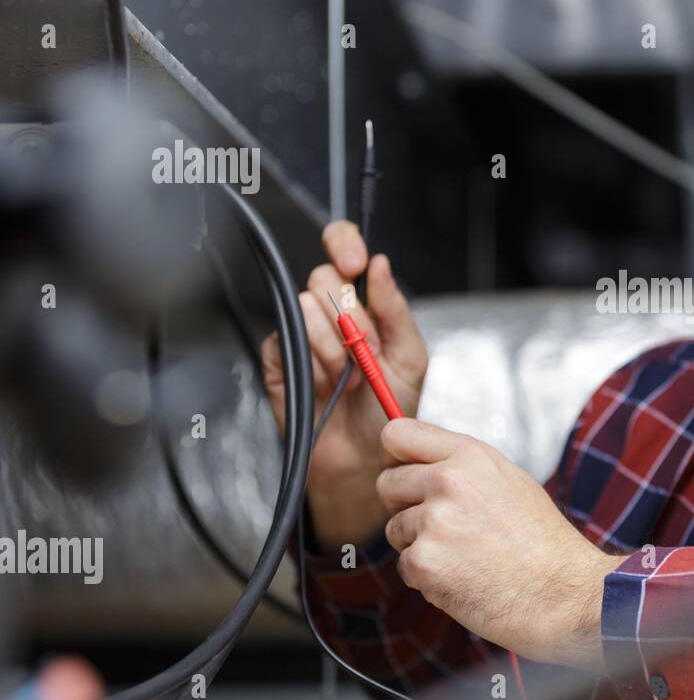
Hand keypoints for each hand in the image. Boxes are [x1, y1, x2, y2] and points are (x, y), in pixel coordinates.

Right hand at [260, 220, 427, 548]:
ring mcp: (302, 331)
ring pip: (306, 306)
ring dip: (335, 346)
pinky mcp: (278, 355)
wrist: (365, 455)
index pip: (343, 248)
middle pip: (324, 276)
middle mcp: (330, 311)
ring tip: (348, 376)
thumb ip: (396, 310)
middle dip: (351, 316)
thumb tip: (381, 264)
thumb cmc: (390, 407)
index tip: (354, 263)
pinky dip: (313, 363)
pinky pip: (287, 338)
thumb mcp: (409, 356)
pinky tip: (324, 384)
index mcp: (363, 302)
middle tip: (365, 350)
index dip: (343, 244)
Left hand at [376, 418, 624, 672]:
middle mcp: (447, 481)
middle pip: (385, 483)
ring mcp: (434, 522)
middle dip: (404, 506)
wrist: (565, 593)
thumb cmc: (541, 541)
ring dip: (420, 546)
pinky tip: (466, 579)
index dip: (395, 458)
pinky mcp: (424, 562)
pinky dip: (428, 578)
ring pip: (395, 529)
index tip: (406, 476)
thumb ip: (461, 465)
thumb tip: (416, 462)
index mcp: (470, 455)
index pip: (397, 435)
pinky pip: (405, 566)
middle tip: (443, 527)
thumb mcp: (508, 481)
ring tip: (467, 557)